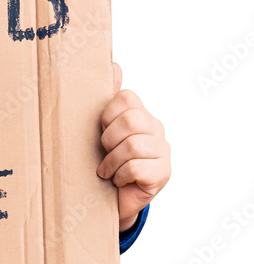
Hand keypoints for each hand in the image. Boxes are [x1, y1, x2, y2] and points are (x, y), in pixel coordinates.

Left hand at [97, 63, 170, 231]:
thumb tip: (113, 65)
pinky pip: (136, 168)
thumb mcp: (101, 130)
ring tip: (108, 170)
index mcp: (140, 114)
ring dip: (113, 161)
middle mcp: (156, 129)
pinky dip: (120, 176)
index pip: (126, 98)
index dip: (107, 115)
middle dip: (109, 139)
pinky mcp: (162, 173)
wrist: (115, 198)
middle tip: (105, 152)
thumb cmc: (107, 161)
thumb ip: (106, 100)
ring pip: (133, 146)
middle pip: (131, 120)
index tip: (102, 131)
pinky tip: (118, 180)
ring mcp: (162, 151)